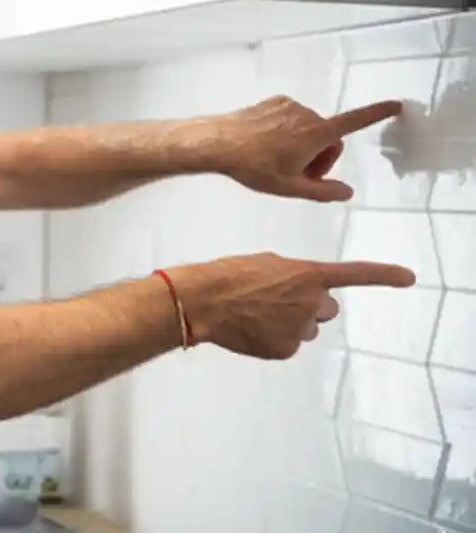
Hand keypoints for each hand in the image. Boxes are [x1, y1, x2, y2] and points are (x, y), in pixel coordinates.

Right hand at [169, 252, 415, 359]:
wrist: (204, 302)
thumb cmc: (230, 274)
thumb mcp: (268, 264)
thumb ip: (294, 276)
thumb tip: (300, 292)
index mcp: (308, 275)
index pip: (356, 274)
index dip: (385, 276)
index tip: (410, 277)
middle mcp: (312, 303)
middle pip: (327, 307)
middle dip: (310, 305)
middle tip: (279, 301)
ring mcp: (300, 329)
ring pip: (308, 328)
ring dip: (292, 322)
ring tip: (259, 315)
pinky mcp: (286, 349)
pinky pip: (290, 344)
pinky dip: (275, 338)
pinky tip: (253, 330)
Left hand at [208, 96, 402, 202]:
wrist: (218, 142)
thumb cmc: (253, 166)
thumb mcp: (290, 188)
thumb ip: (323, 192)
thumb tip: (348, 193)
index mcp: (317, 133)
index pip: (355, 121)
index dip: (377, 114)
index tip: (395, 105)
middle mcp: (307, 114)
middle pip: (329, 138)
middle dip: (321, 156)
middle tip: (298, 175)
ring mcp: (290, 106)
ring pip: (309, 128)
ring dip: (303, 145)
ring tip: (278, 162)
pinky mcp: (274, 102)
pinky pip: (291, 119)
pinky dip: (288, 132)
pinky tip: (267, 146)